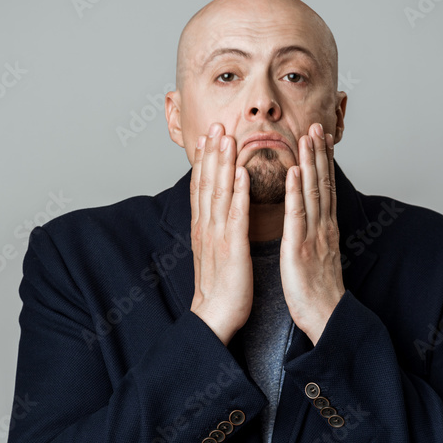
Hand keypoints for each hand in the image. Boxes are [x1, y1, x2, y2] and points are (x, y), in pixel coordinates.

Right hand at [188, 122, 252, 345]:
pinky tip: (241, 173)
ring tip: (227, 138)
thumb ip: (216, 229)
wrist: (215, 317)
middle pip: (207, 183)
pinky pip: (236, 215)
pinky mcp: (232, 248)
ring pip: (218, 192)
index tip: (207, 136)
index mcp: (203, 228)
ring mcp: (218, 236)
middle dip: (212, 152)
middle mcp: (207, 227)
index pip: (201, 187)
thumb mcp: (215, 252)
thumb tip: (218, 212)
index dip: (204, 160)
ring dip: (223, 163)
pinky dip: (238, 192)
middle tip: (215, 125)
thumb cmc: (220, 288)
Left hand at [280, 122, 344, 345]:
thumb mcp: (319, 256)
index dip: (323, 161)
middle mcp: (323, 227)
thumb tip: (315, 220)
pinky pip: (298, 216)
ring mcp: (313, 236)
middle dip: (319, 153)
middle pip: (323, 183)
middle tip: (317, 124)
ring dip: (310, 162)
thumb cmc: (318, 291)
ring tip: (308, 137)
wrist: (326, 317)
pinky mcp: (300, 248)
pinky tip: (294, 172)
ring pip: (313, 192)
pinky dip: (296, 192)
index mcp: (325, 229)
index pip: (325, 187)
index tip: (321, 137)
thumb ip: (316, 234)